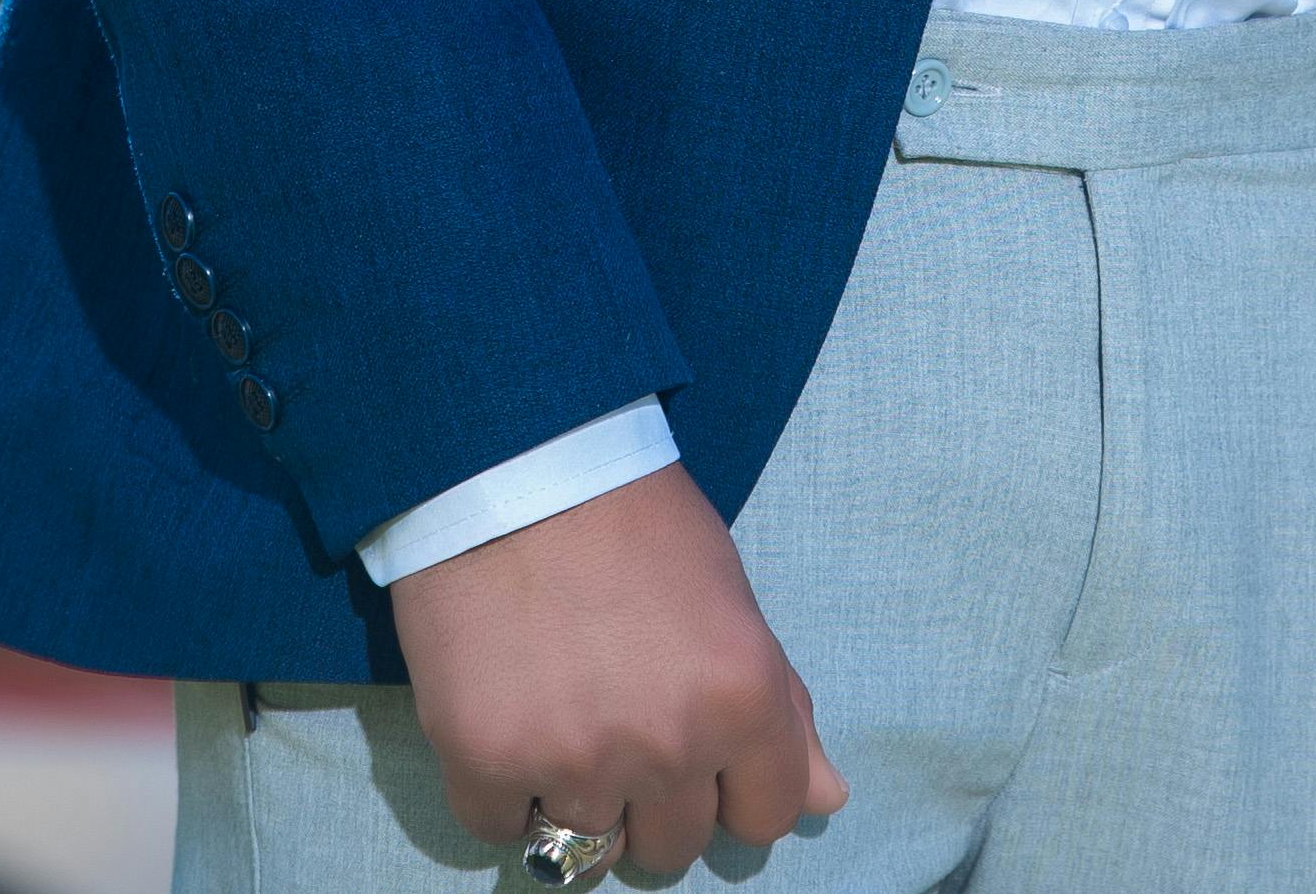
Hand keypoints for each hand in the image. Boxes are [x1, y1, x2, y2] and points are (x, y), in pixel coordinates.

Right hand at [386, 463, 846, 882]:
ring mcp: (574, 763)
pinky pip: (505, 831)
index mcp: (740, 698)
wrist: (514, 460)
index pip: (767, 818)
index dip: (737, 788)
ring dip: (580, 800)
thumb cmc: (633, 516)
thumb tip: (829, 799)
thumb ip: (782, 707)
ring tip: (563, 716)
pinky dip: (505, 792)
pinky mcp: (486, 763)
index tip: (704, 751)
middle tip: (623, 721)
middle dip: (656, 800)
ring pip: (591, 854)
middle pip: (676, 849)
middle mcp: (667, 744)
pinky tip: (507, 719)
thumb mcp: (729, 595)